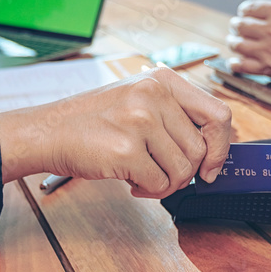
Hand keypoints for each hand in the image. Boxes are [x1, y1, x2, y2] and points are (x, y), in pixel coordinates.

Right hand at [0, 67, 231, 198]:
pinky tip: (131, 182)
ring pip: (183, 170)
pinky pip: (159, 184)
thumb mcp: (138, 99)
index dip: (221, 146)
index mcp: (162, 80)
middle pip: (200, 150)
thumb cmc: (94, 121)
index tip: (211, 166)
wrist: (49, 132)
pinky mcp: (126, 150)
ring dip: (167, 184)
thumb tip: (214, 149)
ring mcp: (139, 121)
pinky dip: (149, 191)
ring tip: (144, 178)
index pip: (218, 114)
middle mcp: (153, 95)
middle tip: (164, 175)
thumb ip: (174, 115)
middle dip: (186, 173)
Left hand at [228, 0, 270, 95]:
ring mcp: (269, 51)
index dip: (245, 11)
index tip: (246, 14)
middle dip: (237, 25)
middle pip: (239, 26)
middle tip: (239, 27)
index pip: (248, 8)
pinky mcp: (270, 69)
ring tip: (237, 41)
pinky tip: (238, 60)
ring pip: (237, 45)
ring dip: (234, 42)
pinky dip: (235, 63)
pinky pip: (242, 66)